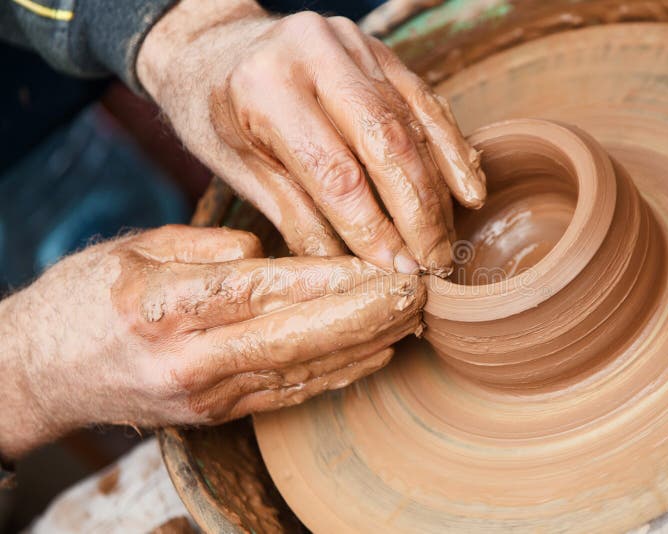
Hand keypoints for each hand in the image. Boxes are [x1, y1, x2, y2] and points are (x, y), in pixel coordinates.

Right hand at [0, 225, 423, 459]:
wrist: (39, 372)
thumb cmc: (86, 299)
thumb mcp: (135, 250)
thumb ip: (206, 249)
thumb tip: (268, 255)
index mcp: (165, 306)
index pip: (263, 290)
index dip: (330, 280)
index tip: (383, 266)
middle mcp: (190, 359)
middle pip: (295, 337)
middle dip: (365, 315)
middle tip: (419, 293)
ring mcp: (207, 395)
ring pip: (302, 370)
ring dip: (364, 346)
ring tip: (413, 320)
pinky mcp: (217, 413)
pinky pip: (288, 393)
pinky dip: (337, 375)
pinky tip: (376, 355)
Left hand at [137, 0, 485, 275]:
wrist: (213, 45)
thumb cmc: (214, 112)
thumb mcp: (236, 168)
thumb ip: (296, 214)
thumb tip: (351, 269)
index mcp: (264, 87)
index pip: (335, 172)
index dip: (373, 228)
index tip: (396, 271)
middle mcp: (314, 52)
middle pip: (387, 143)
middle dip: (418, 213)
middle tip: (435, 263)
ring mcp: (352, 43)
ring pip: (413, 123)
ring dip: (439, 188)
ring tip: (450, 240)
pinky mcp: (377, 48)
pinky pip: (424, 101)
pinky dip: (449, 147)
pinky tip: (467, 189)